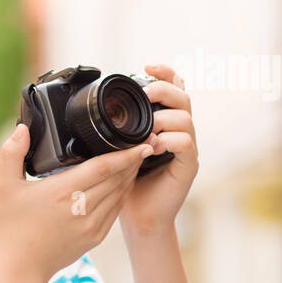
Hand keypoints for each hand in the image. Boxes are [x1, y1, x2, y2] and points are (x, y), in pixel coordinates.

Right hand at [0, 120, 154, 282]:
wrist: (21, 267)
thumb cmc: (12, 226)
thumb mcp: (4, 186)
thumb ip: (11, 153)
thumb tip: (21, 129)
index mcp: (63, 191)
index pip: (103, 167)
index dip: (126, 154)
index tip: (143, 142)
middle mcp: (82, 208)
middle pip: (118, 178)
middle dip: (133, 160)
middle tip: (146, 142)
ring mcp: (92, 224)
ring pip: (120, 193)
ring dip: (130, 176)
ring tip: (137, 159)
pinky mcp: (96, 237)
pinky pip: (116, 210)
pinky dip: (123, 194)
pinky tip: (123, 183)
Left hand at [120, 63, 198, 235]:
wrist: (137, 217)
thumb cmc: (124, 183)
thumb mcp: (114, 149)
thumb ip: (114, 130)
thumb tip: (93, 109)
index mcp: (163, 123)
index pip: (172, 89)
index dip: (164, 73)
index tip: (146, 65)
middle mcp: (178, 131)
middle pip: (183, 96)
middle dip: (164, 89)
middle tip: (145, 94)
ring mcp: (186, 148)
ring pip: (186, 118)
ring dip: (164, 118)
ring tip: (146, 128)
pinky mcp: (188, 166)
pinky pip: (186, 143)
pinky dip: (169, 141)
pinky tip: (152, 147)